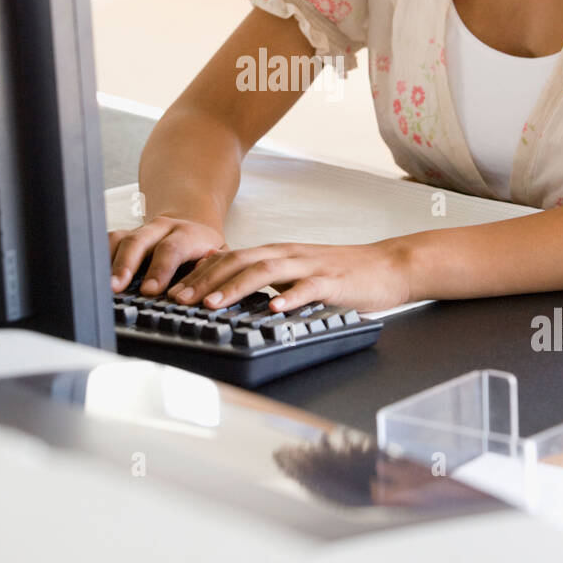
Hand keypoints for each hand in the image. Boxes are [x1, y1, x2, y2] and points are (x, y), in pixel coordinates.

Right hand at [109, 215, 227, 294]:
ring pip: (119, 239)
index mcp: (187, 234)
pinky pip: (108, 242)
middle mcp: (161, 229)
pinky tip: (93, 276)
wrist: (192, 225)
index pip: (171, 248)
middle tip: (116, 287)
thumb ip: (211, 270)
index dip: (160, 269)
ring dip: (108, 262)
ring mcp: (141, 232)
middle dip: (126, 264)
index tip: (150, 291)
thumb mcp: (218, 258)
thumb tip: (199, 287)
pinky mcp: (126, 237)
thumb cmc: (206, 251)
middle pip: (139, 241)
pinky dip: (99, 257)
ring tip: (99, 285)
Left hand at [166, 238, 411, 313]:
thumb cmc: (341, 274)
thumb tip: (230, 291)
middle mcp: (289, 255)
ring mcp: (311, 267)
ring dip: (236, 287)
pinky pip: (308, 288)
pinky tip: (274, 309)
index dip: (201, 274)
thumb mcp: (297, 272)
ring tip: (214, 303)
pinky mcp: (334, 282)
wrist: (387, 266)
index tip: (175, 291)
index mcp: (278, 254)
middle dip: (207, 280)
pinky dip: (289, 298)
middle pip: (241, 261)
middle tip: (180, 299)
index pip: (232, 258)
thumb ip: (268, 278)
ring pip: (267, 272)